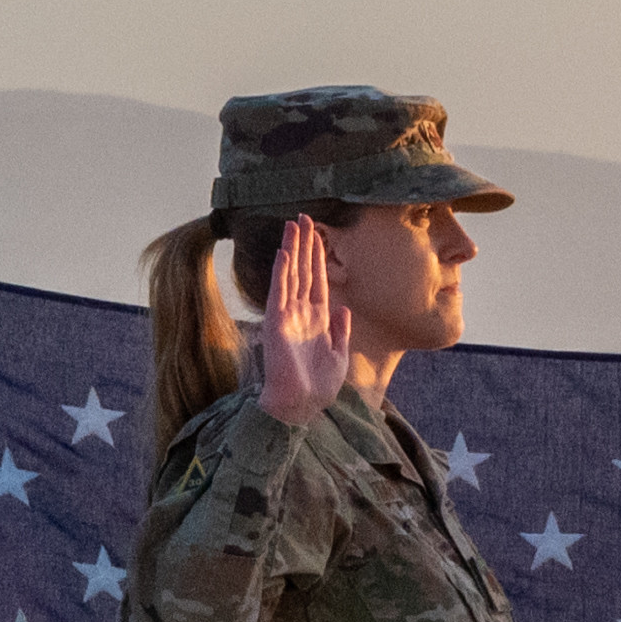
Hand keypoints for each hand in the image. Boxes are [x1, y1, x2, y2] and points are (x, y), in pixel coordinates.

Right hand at [258, 214, 351, 425]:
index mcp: (317, 318)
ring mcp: (287, 315)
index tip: (317, 234)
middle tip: (303, 217)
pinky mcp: (277, 323)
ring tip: (293, 225)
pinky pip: (280, 293)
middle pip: (303, 270)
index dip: (317, 256)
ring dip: (292, 250)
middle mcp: (300, 312)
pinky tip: (285, 254)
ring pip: (291, 275)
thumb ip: (340, 330)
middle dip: (304, 244)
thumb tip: (344, 308)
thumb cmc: (319, 386)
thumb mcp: (339, 354)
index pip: (317, 280)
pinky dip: (282, 273)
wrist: (302, 405)